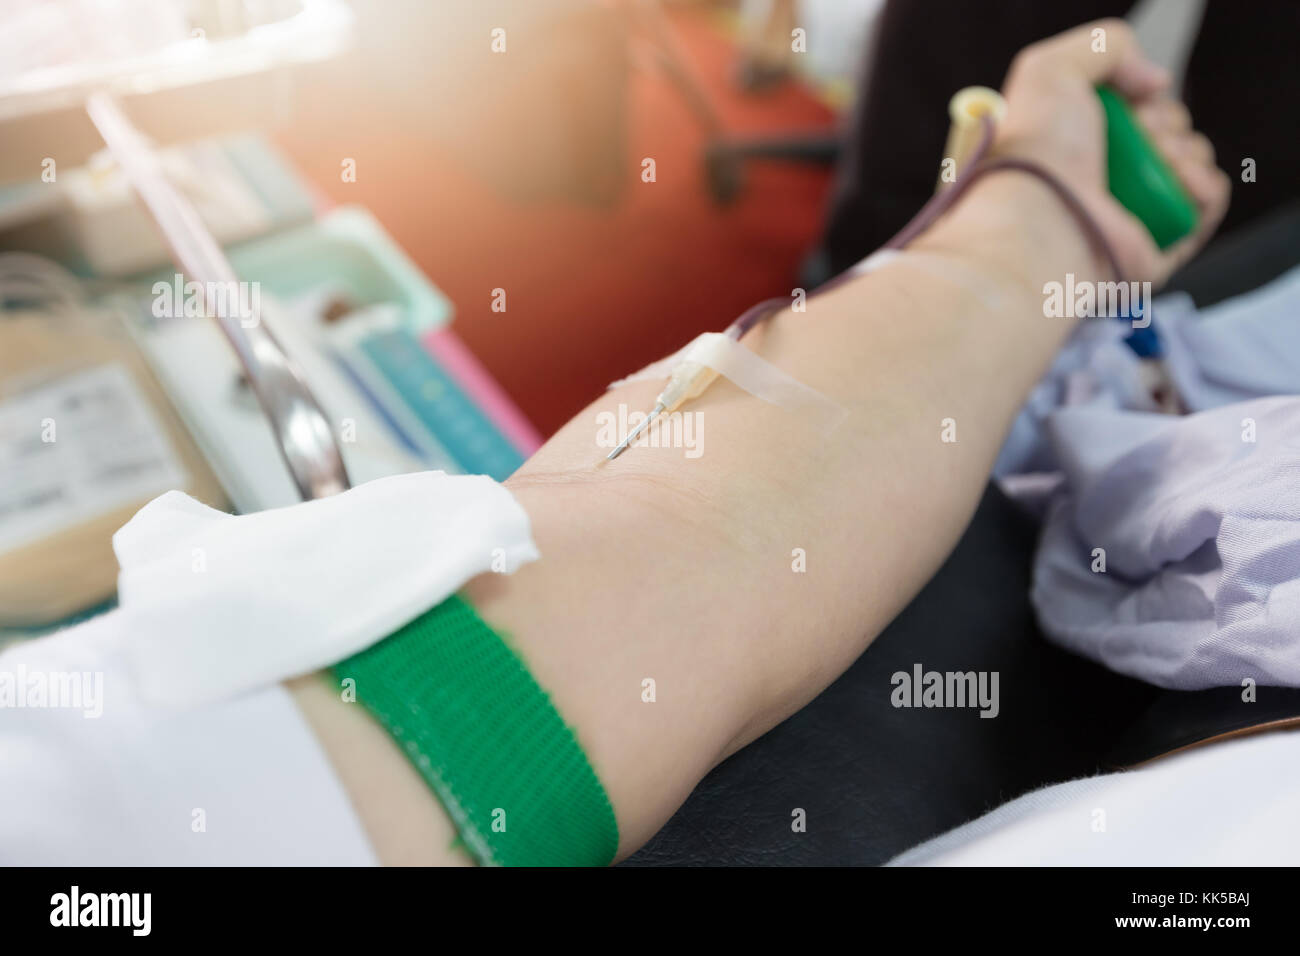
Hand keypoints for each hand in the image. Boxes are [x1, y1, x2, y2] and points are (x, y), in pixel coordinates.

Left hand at [993, 19, 1229, 284]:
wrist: (1042, 215)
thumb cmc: (1036, 150)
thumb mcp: (1053, 69)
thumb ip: (1106, 47)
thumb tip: (1155, 81)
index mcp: (1078, 150)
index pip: (1136, 115)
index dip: (1146, 102)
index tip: (1133, 105)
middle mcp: (1104, 184)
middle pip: (1169, 136)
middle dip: (1168, 124)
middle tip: (1143, 136)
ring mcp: (1130, 219)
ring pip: (1191, 168)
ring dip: (1188, 152)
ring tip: (1159, 160)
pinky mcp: (1155, 251)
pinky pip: (1203, 210)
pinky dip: (1206, 187)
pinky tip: (1185, 179)